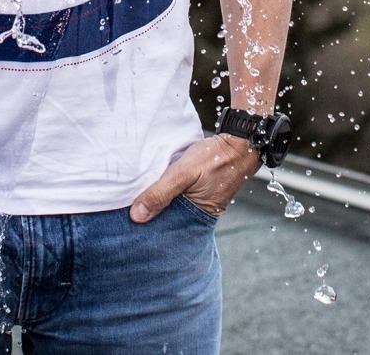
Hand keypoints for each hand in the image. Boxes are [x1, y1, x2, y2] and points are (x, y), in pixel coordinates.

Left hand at [129, 134, 260, 222]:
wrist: (242, 140)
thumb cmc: (216, 157)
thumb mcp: (184, 172)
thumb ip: (161, 192)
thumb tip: (136, 216)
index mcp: (198, 216)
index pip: (167, 228)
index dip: (148, 225)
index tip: (127, 221)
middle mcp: (201, 213)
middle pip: (170, 218)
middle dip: (152, 215)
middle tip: (127, 209)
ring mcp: (203, 201)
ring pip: (175, 206)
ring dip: (160, 201)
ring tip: (137, 196)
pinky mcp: (202, 189)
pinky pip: (181, 196)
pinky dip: (170, 192)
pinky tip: (156, 185)